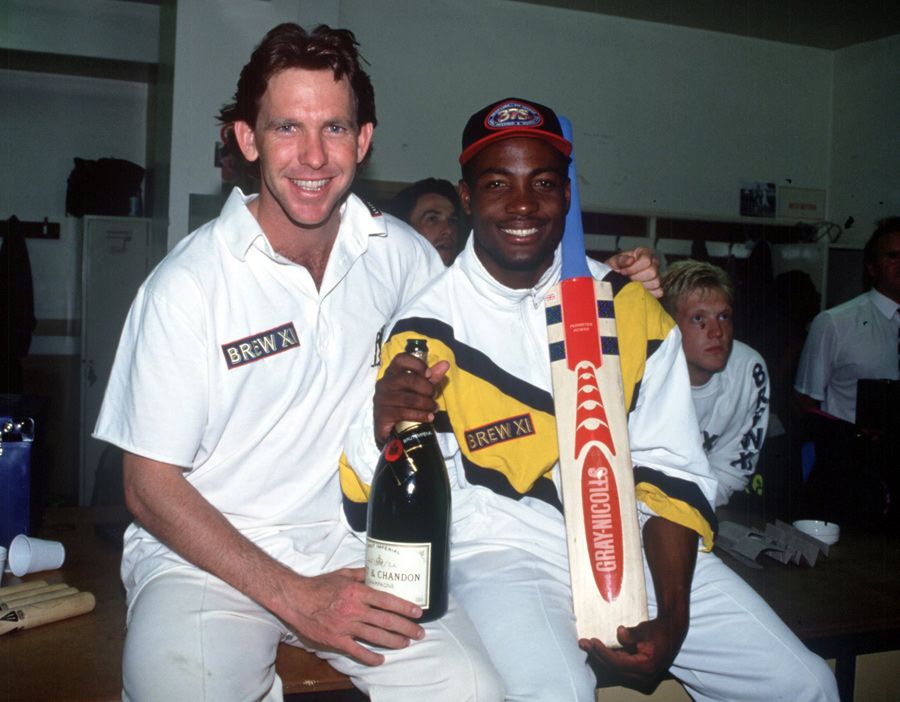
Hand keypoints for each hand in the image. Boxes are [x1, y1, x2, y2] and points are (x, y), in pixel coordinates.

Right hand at [282, 567, 425, 665]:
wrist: (296, 599)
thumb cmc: (319, 585)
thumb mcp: (343, 574)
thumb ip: (363, 574)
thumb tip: (378, 571)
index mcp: (357, 592)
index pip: (387, 600)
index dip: (404, 607)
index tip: (417, 612)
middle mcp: (354, 609)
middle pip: (386, 620)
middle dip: (406, 627)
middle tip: (419, 632)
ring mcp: (345, 626)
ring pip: (376, 636)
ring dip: (394, 641)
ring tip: (406, 642)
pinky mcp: (336, 640)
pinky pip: (357, 650)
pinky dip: (370, 656)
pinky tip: (380, 659)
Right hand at [373, 352, 449, 445]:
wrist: (392, 428)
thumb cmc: (406, 403)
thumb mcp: (420, 388)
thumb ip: (432, 377)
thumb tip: (445, 364)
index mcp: (392, 372)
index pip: (400, 359)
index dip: (416, 364)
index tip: (429, 374)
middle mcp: (384, 383)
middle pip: (407, 379)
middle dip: (426, 387)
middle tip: (434, 395)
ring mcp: (381, 399)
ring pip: (408, 398)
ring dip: (426, 404)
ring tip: (434, 408)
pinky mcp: (381, 414)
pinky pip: (404, 413)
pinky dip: (420, 415)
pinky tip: (429, 417)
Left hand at [579, 612, 688, 688]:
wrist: (672, 633)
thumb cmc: (658, 630)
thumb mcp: (646, 629)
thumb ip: (633, 634)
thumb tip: (619, 633)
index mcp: (647, 668)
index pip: (618, 664)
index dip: (603, 653)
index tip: (592, 641)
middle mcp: (645, 678)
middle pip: (614, 669)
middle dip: (597, 656)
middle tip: (583, 643)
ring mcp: (642, 680)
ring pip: (615, 671)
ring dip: (600, 658)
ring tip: (586, 646)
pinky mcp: (638, 677)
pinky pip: (619, 670)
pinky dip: (608, 660)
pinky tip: (596, 651)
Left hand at [607, 247, 661, 298]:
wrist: (613, 280)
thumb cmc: (615, 269)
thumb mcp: (614, 261)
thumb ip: (621, 259)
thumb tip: (631, 260)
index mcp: (645, 253)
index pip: (646, 261)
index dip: (633, 268)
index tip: (623, 272)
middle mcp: (654, 263)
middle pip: (652, 272)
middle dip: (637, 278)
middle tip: (627, 279)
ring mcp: (657, 275)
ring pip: (656, 282)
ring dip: (641, 286)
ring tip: (631, 284)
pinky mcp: (657, 288)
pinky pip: (659, 292)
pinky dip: (648, 294)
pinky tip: (638, 291)